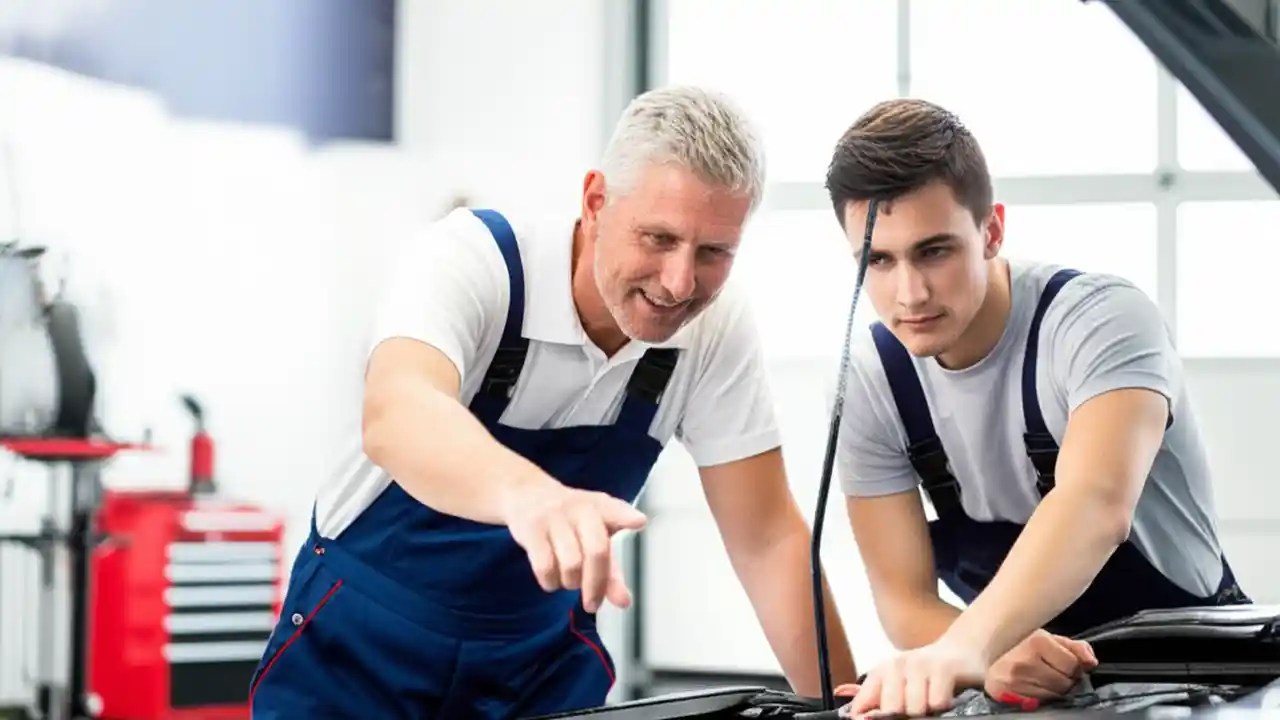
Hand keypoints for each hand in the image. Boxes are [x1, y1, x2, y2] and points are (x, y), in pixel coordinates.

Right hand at [502, 481, 646, 612]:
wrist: (527, 494)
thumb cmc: (570, 521)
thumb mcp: (594, 536)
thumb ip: (611, 570)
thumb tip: (623, 603)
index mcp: (600, 507)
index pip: (615, 510)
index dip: (626, 516)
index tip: (639, 522)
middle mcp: (580, 509)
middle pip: (596, 551)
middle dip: (596, 585)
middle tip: (592, 604)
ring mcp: (554, 517)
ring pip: (571, 564)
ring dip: (571, 583)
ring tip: (569, 581)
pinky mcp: (531, 529)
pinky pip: (545, 566)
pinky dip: (550, 582)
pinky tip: (551, 580)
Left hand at [844, 638, 986, 717]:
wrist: (960, 649)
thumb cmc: (925, 671)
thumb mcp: (895, 679)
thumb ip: (869, 692)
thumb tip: (840, 691)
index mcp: (882, 671)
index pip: (865, 703)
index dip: (869, 717)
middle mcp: (897, 665)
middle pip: (890, 709)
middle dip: (902, 716)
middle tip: (913, 710)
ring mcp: (920, 665)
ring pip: (914, 708)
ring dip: (925, 712)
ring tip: (930, 703)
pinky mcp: (943, 669)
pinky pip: (936, 703)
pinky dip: (942, 706)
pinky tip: (945, 698)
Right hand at [984, 630, 1096, 700]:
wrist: (992, 661)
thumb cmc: (1025, 650)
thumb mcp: (1050, 642)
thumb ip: (1075, 648)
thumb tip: (1091, 662)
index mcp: (1037, 641)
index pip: (1074, 665)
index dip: (1073, 668)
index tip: (1063, 666)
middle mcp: (1025, 660)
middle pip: (1065, 683)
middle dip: (1063, 681)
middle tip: (1051, 674)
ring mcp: (1016, 679)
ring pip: (1054, 695)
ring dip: (1053, 691)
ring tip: (1041, 681)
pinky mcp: (1008, 693)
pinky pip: (1039, 703)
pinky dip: (1040, 699)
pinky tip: (1033, 689)